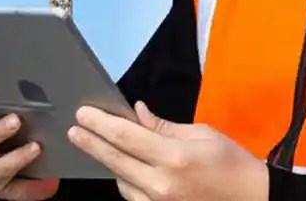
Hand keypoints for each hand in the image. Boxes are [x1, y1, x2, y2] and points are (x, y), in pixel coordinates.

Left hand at [68, 101, 268, 200]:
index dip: (99, 123)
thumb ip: (162, 125)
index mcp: (173, 156)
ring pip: (120, 180)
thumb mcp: (201, 133)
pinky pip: (132, 196)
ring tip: (100, 144)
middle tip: (74, 129)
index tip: (83, 113)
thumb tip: (134, 112)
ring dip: (108, 161)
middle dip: (91, 142)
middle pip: (115, 159)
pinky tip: (123, 167)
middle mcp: (161, 183)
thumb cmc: (231, 163)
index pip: (124, 136)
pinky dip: (125, 180)